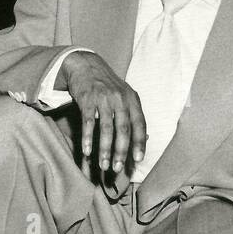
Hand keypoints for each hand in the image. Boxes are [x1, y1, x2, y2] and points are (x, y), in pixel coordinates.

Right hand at [60, 51, 146, 173]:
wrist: (86, 65)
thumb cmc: (108, 86)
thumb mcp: (125, 97)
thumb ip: (133, 116)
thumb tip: (145, 140)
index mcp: (132, 99)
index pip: (140, 124)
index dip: (140, 142)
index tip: (138, 159)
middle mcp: (120, 98)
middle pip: (123, 129)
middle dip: (121, 151)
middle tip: (117, 168)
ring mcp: (103, 98)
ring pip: (106, 128)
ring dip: (105, 149)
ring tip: (103, 165)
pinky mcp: (87, 99)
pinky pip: (88, 122)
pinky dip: (88, 138)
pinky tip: (87, 151)